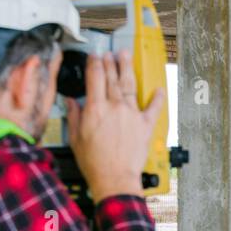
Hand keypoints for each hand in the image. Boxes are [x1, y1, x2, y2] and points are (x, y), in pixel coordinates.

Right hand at [66, 51, 164, 202]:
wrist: (114, 178)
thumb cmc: (94, 162)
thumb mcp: (75, 138)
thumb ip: (74, 116)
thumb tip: (71, 101)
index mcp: (95, 108)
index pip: (94, 77)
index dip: (94, 63)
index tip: (94, 56)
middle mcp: (115, 107)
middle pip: (112, 77)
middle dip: (110, 62)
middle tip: (110, 53)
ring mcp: (132, 114)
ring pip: (129, 85)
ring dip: (127, 68)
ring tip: (126, 56)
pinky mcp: (145, 125)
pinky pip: (153, 108)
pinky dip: (157, 98)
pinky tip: (160, 89)